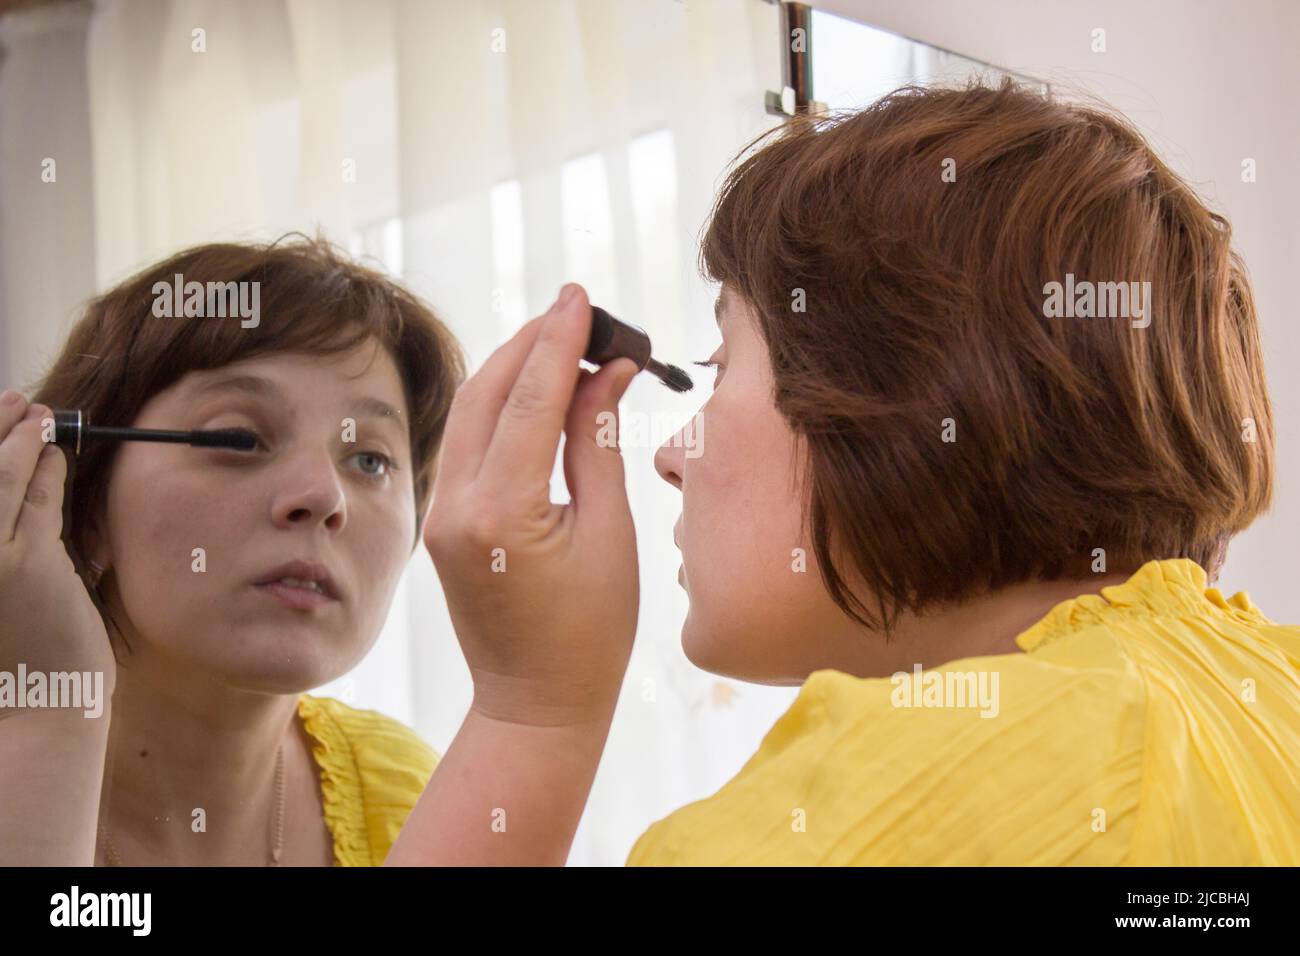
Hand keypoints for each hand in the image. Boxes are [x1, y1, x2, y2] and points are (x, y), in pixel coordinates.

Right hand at [0, 391, 115, 712]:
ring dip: (18, 438)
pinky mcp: (20, 564)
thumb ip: (7, 535)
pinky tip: (53, 450)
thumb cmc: (17, 656)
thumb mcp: (4, 587)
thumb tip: (27, 475)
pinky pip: (32, 500)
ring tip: (36, 414)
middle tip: (12, 401)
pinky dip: (43, 468)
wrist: (35, 709)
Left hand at [423, 284, 640, 726]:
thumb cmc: (590, 634)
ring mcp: (441, 513)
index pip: (530, 400)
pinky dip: (503, 405)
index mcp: (500, 513)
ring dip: (516, 369)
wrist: (536, 703)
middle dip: (533, 342)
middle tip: (581, 311)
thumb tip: (605, 373)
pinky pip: (470, 441)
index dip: (560, 340)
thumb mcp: (610, 534)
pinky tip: (540, 390)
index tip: (581, 296)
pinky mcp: (443, 519)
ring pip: (472, 411)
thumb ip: (598, 444)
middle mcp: (456, 506)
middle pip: (488, 392)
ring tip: (568, 341)